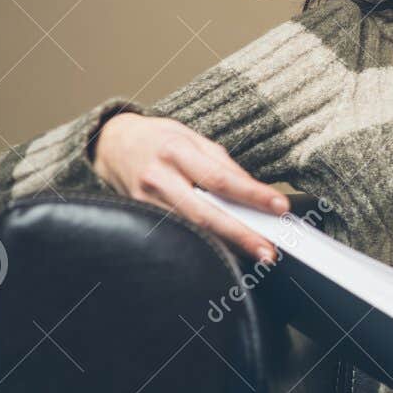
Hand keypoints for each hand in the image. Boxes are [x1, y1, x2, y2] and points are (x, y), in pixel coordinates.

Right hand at [91, 112, 288, 262]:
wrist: (112, 145)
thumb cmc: (159, 140)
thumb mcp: (193, 139)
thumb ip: (223, 164)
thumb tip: (254, 190)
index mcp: (176, 151)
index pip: (221, 179)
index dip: (252, 195)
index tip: (279, 207)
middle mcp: (159, 178)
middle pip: (205, 213)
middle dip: (240, 235)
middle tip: (268, 250)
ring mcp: (146, 201)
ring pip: (191, 229)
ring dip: (226, 245)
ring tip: (254, 254)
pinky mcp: (141, 217)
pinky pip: (178, 234)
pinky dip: (205, 243)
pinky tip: (226, 251)